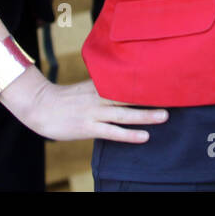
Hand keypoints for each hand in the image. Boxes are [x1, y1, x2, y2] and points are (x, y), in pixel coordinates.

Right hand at [0, 71, 168, 142]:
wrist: (39, 106)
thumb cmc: (66, 98)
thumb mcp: (87, 87)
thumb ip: (105, 86)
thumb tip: (126, 83)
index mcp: (100, 85)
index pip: (127, 81)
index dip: (147, 81)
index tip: (167, 79)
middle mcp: (99, 96)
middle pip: (130, 96)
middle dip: (152, 96)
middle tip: (174, 96)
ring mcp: (94, 112)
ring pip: (124, 114)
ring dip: (145, 115)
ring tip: (165, 116)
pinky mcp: (88, 128)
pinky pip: (112, 132)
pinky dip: (129, 134)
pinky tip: (144, 136)